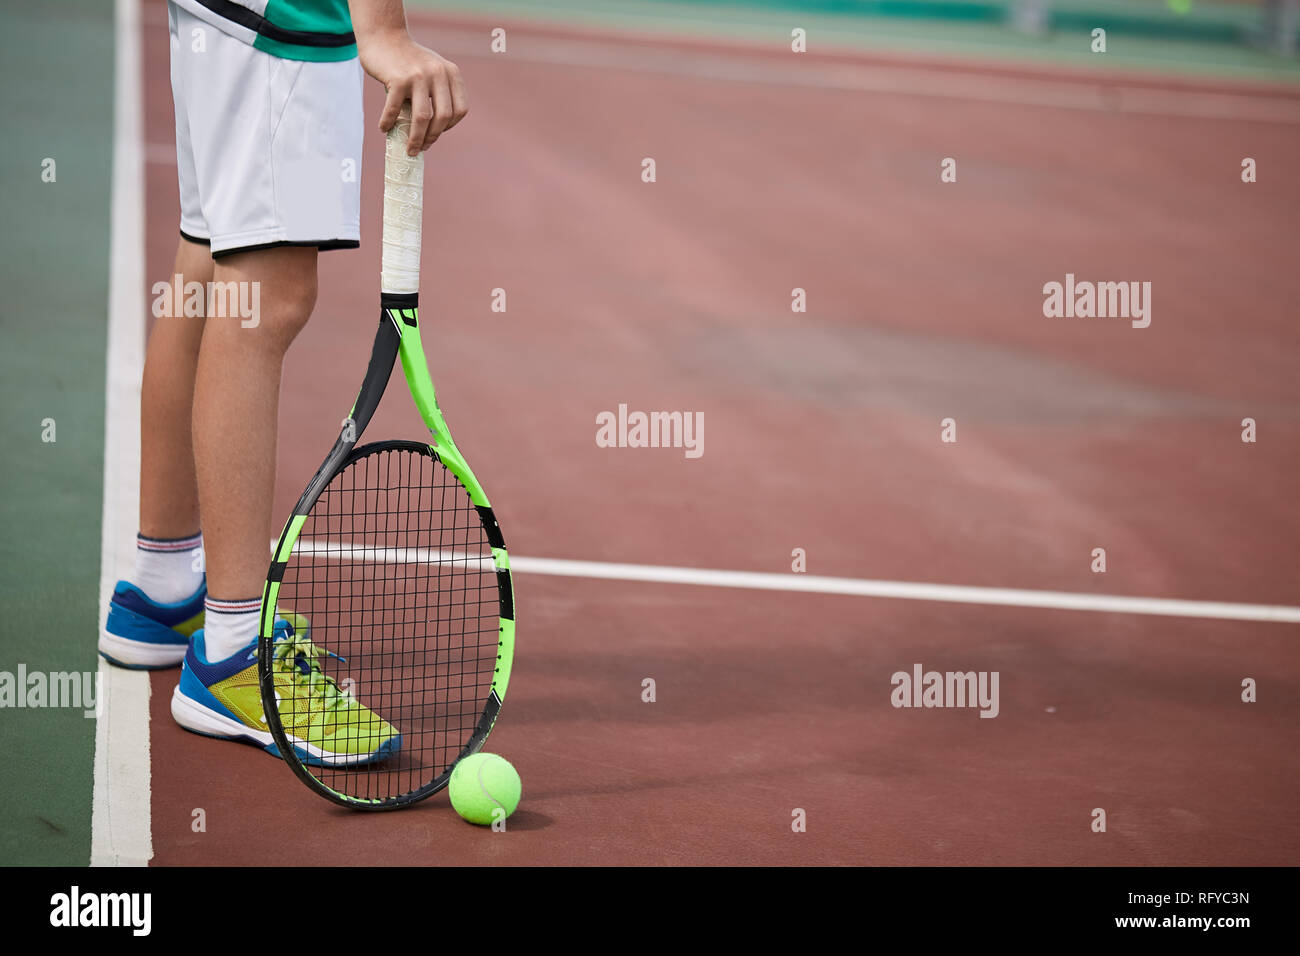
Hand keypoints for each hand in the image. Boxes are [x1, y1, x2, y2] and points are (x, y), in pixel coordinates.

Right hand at [358, 29, 466, 153]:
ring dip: (415, 139)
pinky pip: (396, 109)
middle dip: (432, 138)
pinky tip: (385, 128)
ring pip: (422, 118)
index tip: (435, 133)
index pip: (460, 110)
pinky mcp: (398, 78)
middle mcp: (438, 73)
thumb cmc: (407, 60)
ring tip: (408, 148)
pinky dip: (389, 122)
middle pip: (442, 117)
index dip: (449, 126)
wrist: (383, 36)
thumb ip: (438, 93)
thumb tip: (434, 132)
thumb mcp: (432, 70)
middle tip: (421, 148)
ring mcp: (418, 75)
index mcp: (450, 73)